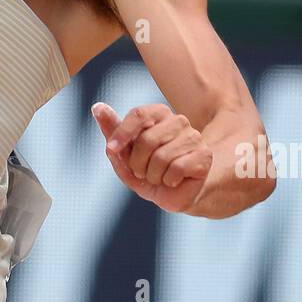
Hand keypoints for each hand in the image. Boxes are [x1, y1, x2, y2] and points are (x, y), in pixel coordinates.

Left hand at [92, 102, 211, 213]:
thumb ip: (112, 131)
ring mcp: (193, 137)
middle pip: (147, 139)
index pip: (139, 114)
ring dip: (153, 175)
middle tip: (143, 171)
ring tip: (158, 177)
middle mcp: (178, 120)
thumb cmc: (148, 171)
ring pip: (161, 157)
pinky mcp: (204, 155)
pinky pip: (177, 168)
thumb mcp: (125, 155)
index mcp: (158, 114)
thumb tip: (98, 106)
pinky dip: (168, 181)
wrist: (175, 194)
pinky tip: (173, 180)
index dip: (122, 132)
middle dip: (137, 163)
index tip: (112, 149)